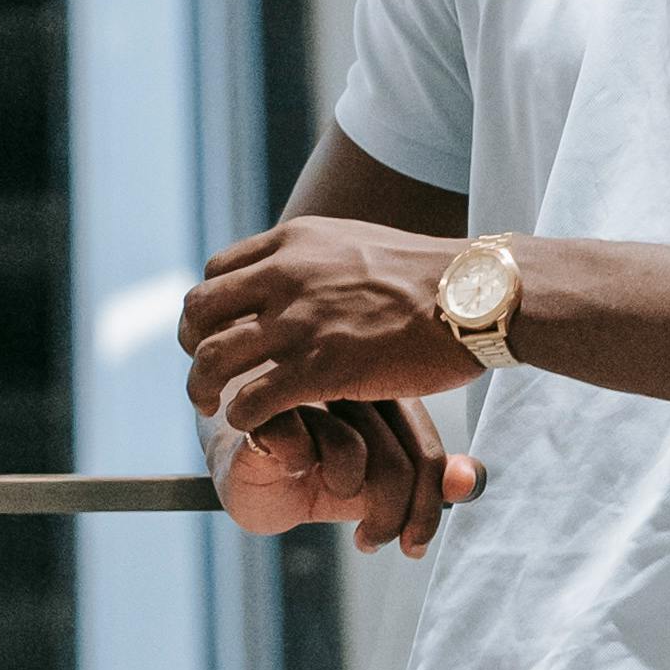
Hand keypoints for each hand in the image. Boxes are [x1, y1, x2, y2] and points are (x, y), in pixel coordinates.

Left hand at [181, 215, 476, 429]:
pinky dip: (241, 416)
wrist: (477, 293)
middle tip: (205, 374)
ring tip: (210, 406)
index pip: (217, 272)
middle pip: (201, 310)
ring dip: (202, 387)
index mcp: (295, 243)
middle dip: (193, 346)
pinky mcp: (321, 368)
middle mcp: (287, 275)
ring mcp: (301, 322)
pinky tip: (253, 425)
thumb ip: (322, 260)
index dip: (208, 309)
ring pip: (214, 358)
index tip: (218, 334)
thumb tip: (305, 275)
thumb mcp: (361, 244)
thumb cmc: (434, 278)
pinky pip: (252, 399)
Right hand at [216, 400, 479, 556]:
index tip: (413, 546)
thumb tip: (470, 484)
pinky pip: (305, 444)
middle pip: (399, 459)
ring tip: (332, 494)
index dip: (427, 507)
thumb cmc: (314, 471)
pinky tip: (292, 469)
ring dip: (347, 492)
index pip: (425, 454)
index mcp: (387, 401)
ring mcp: (312, 395)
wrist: (242, 469)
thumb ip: (424, 482)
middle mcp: (354, 391)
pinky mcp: (266, 405)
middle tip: (371, 540)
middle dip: (391, 515)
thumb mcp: (375, 483)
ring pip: (356, 451)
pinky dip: (303, 468)